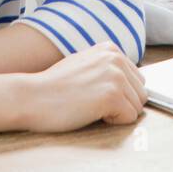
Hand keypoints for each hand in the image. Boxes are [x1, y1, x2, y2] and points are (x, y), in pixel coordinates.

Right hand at [20, 42, 147, 132]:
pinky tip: (91, 113)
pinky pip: (129, 118)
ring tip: (90, 106)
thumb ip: (107, 68)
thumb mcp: (84, 64)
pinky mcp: (112, 96)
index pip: (137, 79)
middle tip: (93, 103)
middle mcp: (116, 59)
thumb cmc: (54, 86)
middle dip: (122, 104)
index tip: (96, 94)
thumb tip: (129, 83)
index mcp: (111, 49)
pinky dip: (113, 122)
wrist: (32, 97)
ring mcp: (115, 76)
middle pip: (140, 93)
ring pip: (137, 107)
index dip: (119, 94)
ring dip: (117, 113)